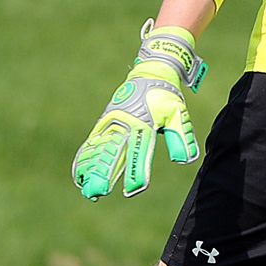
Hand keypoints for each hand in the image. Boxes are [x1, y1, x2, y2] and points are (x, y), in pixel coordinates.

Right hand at [72, 21, 207, 199]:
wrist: (150, 72)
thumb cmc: (166, 95)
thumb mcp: (177, 112)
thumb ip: (180, 136)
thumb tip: (185, 160)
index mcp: (144, 123)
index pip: (140, 152)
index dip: (137, 172)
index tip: (133, 190)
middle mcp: (124, 124)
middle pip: (113, 153)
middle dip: (105, 174)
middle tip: (98, 192)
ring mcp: (112, 122)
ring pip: (100, 150)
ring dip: (92, 169)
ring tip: (86, 188)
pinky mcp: (104, 122)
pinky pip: (93, 142)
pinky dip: (86, 157)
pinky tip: (80, 173)